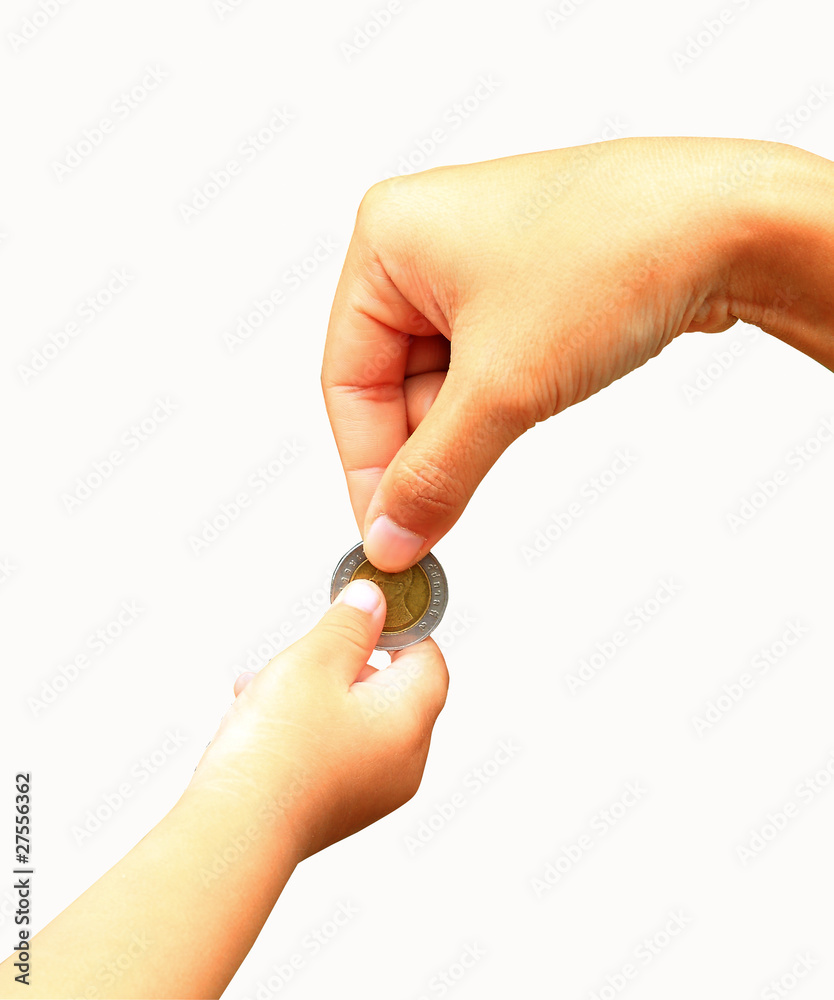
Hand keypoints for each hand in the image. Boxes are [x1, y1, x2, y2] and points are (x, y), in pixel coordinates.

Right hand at [186, 580, 448, 859]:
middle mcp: (402, 762)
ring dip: (310, 692)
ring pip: (351, 718)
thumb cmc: (278, 749)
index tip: (363, 609)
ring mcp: (372, 791)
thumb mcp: (314, 661)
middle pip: (388, 688)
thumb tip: (375, 600)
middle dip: (342, 660)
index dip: (399, 626)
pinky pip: (331, 750)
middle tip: (304, 648)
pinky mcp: (338, 808)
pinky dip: (302, 726)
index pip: (427, 659)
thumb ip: (349, 624)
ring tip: (259, 683)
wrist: (234, 834)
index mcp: (409, 723)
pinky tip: (252, 716)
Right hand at [322, 136, 833, 570]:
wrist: (735, 222)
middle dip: (421, 451)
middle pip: (391, 382)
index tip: (385, 532)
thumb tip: (391, 537)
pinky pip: (485, 365)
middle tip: (434, 523)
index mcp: (388, 238)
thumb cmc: (615, 255)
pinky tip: (523, 418)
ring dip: (464, 431)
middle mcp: (424, 243)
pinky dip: (496, 407)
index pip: (346, 379)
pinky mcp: (524, 285)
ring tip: (499, 452)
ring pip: (442, 380)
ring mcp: (477, 262)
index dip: (364, 465)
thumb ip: (435, 473)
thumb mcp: (504, 385)